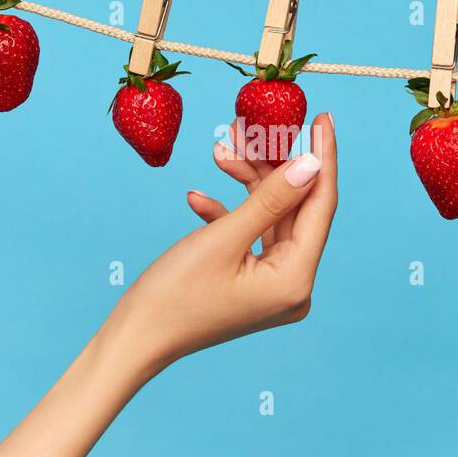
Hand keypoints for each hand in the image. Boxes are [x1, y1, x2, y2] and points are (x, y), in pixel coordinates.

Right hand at [105, 112, 337, 368]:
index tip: (322, 116)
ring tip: (220, 151)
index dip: (322, 157)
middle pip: (295, 208)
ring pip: (270, 217)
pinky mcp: (250, 284)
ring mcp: (272, 287)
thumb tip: (311, 163)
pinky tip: (198, 199)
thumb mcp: (224, 237)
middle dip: (271, 165)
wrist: (134, 340)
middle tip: (253, 125)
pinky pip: (250, 236)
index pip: (321, 205)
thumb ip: (271, 197)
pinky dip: (228, 213)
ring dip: (246, 183)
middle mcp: (294, 286)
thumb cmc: (174, 294)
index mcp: (296, 279)